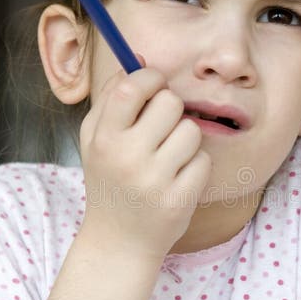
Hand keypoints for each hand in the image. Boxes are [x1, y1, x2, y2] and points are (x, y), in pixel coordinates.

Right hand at [77, 58, 211, 258]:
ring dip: (185, 139)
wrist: (118, 241)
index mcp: (104, 138)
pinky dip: (194, 167)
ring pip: (192, 131)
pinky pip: (203, 160)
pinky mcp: (179, 200)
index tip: (155, 84)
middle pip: (170, 103)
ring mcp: (155, 181)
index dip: (150, 77)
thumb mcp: (96, 138)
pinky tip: (176, 180)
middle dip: (171, 109)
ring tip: (167, 157)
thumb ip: (114, 95)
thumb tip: (141, 58)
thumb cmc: (109, 179)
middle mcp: (127, 158)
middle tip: (160, 127)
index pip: (132, 87)